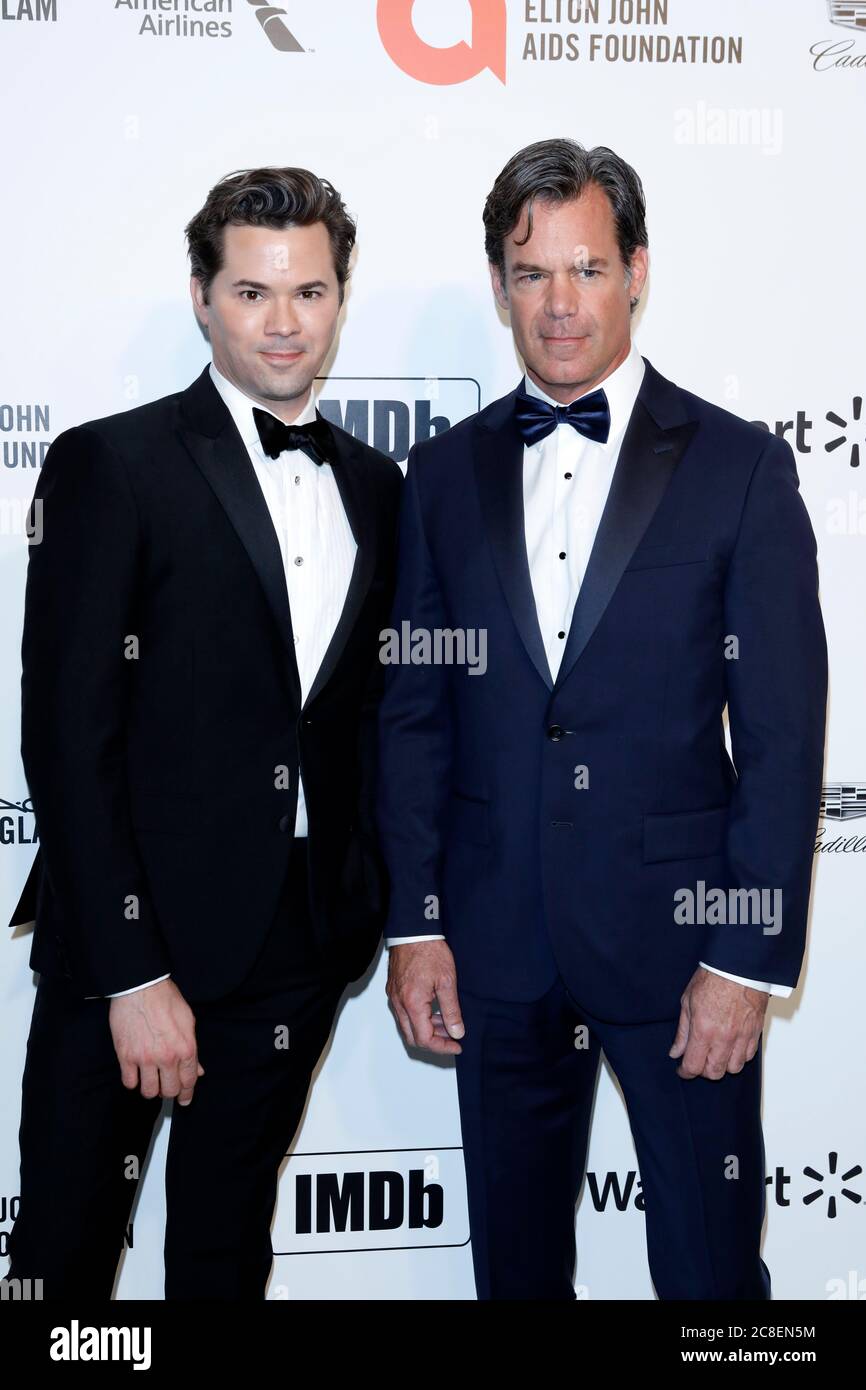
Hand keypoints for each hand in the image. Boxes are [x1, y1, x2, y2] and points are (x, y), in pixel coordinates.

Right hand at [109, 978, 203, 1104]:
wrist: (141, 987)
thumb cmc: (165, 999)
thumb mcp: (188, 1022)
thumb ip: (192, 1050)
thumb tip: (197, 1070)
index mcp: (185, 1048)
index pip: (188, 1081)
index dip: (187, 1094)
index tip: (184, 1100)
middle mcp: (167, 1057)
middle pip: (168, 1091)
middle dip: (169, 1092)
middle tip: (166, 1087)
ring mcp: (145, 1058)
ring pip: (148, 1091)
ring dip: (150, 1089)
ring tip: (150, 1080)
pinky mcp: (125, 1056)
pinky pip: (129, 1082)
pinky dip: (133, 1081)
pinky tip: (136, 1073)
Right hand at [386, 940, 464, 1054]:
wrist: (413, 931)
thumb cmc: (429, 951)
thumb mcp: (446, 981)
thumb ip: (451, 1010)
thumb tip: (457, 1032)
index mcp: (412, 1004)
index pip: (424, 1039)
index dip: (442, 1047)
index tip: (456, 1045)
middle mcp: (399, 1004)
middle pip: (413, 1037)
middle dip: (434, 1041)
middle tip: (452, 1037)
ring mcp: (394, 997)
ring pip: (407, 1026)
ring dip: (426, 1029)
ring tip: (446, 1022)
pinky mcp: (393, 990)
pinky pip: (404, 1014)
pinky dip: (418, 1018)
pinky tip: (433, 1010)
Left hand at [669, 967, 768, 1079]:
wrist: (738, 966)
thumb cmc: (713, 978)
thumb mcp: (687, 1002)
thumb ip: (682, 1032)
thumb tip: (676, 1051)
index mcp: (704, 1030)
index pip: (694, 1066)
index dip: (685, 1072)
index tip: (683, 1069)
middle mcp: (724, 1037)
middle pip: (714, 1072)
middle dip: (703, 1071)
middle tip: (698, 1060)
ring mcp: (742, 1036)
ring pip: (734, 1068)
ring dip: (723, 1065)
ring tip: (716, 1054)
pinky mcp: (756, 1032)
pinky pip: (749, 1056)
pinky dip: (739, 1056)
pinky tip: (731, 1047)